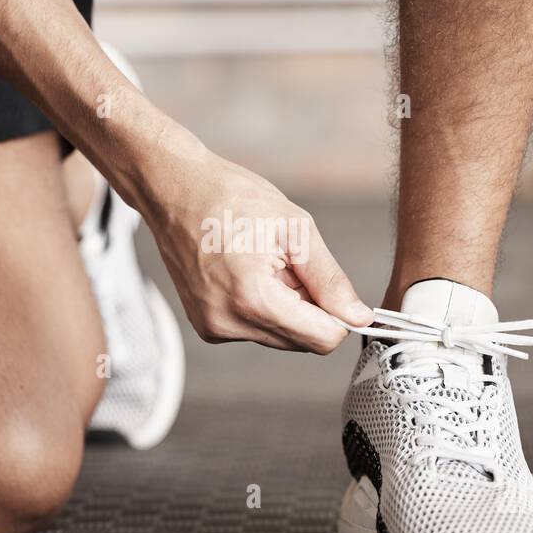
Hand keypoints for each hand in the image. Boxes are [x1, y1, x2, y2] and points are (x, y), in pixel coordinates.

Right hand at [136, 143, 372, 353]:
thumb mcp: (295, 230)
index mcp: (253, 299)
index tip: (333, 288)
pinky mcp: (206, 326)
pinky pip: (255, 329)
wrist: (174, 190)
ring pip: (280, 337)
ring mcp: (214, 328)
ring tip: (263, 263)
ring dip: (285, 306)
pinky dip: (262, 306)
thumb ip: (330, 280)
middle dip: (308, 307)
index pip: (322, 339)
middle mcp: (229, 323)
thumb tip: (359, 316)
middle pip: (302, 342)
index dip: (339, 316)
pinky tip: (246, 272)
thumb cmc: (230, 197)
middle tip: (288, 263)